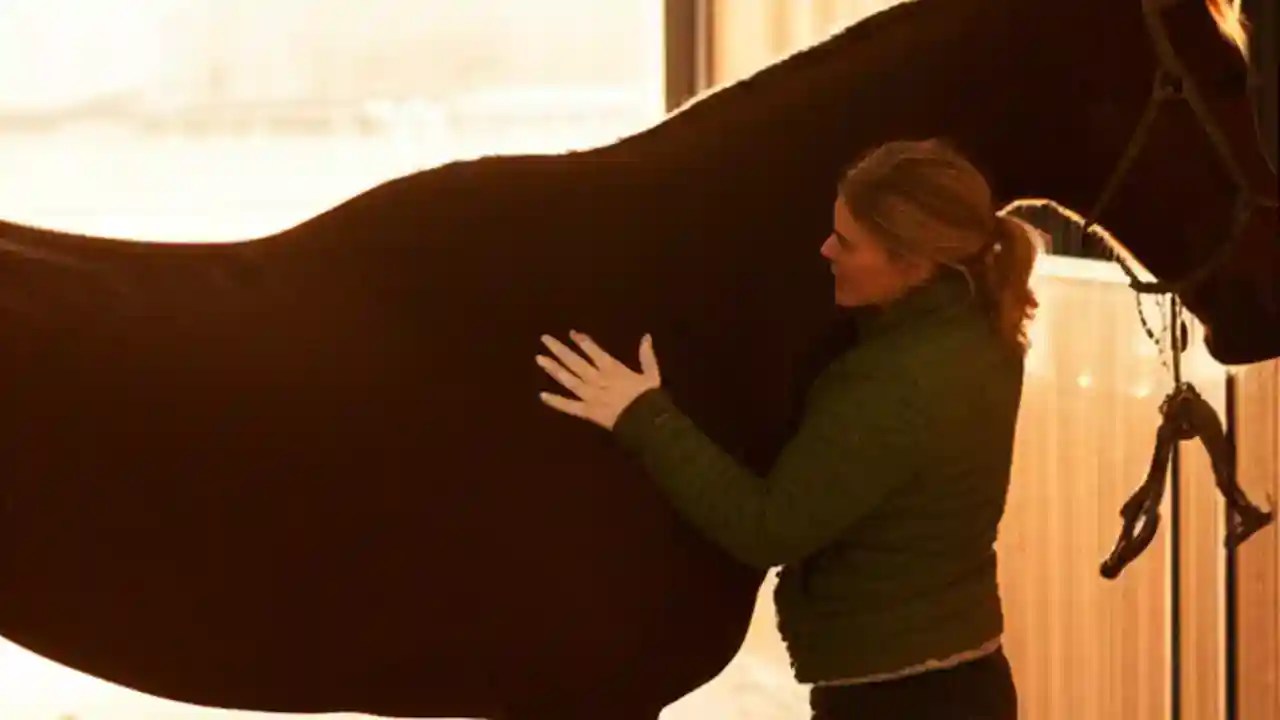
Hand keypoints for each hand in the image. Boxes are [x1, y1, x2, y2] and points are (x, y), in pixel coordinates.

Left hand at [536, 330, 661, 430]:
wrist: (645, 422)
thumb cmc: (648, 399)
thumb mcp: (651, 375)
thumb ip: (647, 356)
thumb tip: (646, 336)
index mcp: (612, 368)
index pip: (593, 350)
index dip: (581, 341)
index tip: (571, 333)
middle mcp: (597, 378)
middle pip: (575, 361)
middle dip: (559, 349)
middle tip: (544, 338)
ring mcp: (589, 395)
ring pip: (569, 380)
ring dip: (553, 369)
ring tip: (539, 358)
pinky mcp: (587, 412)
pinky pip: (569, 406)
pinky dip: (556, 401)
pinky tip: (542, 396)